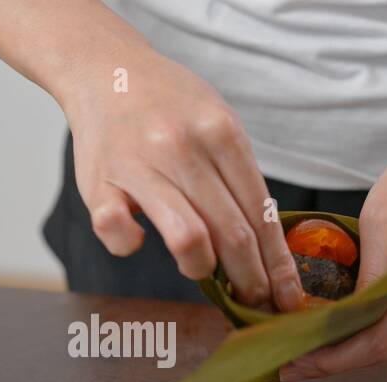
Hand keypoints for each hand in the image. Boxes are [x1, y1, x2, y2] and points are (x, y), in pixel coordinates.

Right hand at [61, 52, 303, 311]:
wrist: (107, 72)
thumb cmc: (170, 106)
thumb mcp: (218, 122)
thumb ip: (239, 175)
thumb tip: (269, 246)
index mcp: (221, 133)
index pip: (261, 213)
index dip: (277, 264)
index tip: (288, 297)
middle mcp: (183, 148)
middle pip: (232, 234)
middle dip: (250, 280)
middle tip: (255, 303)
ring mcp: (139, 167)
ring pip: (188, 239)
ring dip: (201, 269)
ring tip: (202, 272)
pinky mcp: (98, 184)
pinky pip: (119, 234)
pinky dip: (130, 246)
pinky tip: (139, 238)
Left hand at [279, 129, 386, 381]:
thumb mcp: (381, 215)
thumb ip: (367, 271)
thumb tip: (340, 318)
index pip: (381, 337)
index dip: (337, 358)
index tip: (299, 364)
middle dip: (342, 356)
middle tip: (299, 362)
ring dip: (365, 340)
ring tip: (324, 336)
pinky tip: (369, 313)